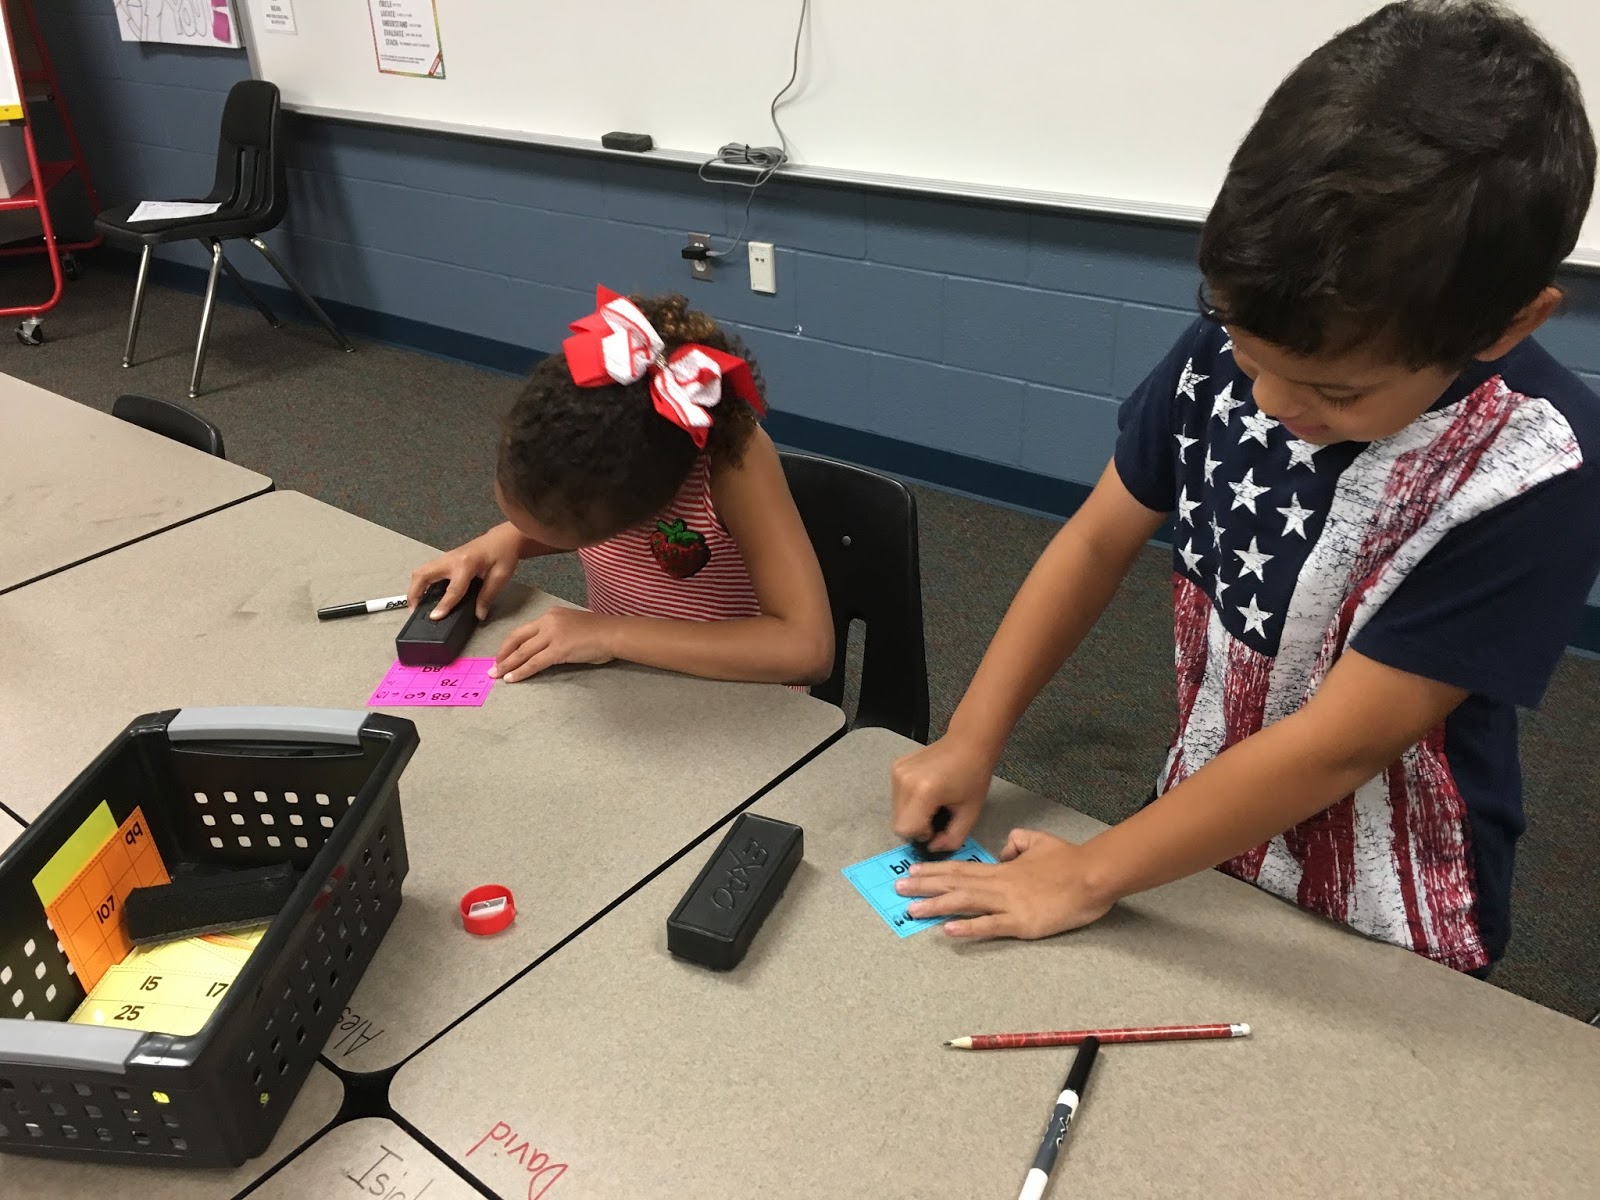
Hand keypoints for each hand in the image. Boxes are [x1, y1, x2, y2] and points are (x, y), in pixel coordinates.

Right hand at [407, 524, 523, 619]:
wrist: (503, 537)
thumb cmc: (503, 554)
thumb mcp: (500, 577)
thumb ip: (487, 596)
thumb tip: (479, 615)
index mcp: (466, 564)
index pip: (452, 589)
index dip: (443, 605)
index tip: (434, 617)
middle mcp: (451, 559)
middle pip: (423, 575)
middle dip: (414, 594)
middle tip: (414, 611)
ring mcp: (446, 557)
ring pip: (421, 571)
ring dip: (414, 588)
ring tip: (416, 606)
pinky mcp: (445, 559)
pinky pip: (427, 571)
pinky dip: (421, 583)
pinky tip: (425, 595)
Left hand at [491, 608, 617, 680]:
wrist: (613, 633)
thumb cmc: (600, 632)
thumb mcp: (573, 627)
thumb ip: (558, 634)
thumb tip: (547, 650)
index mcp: (551, 615)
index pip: (524, 630)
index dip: (510, 643)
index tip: (502, 654)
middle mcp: (548, 622)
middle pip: (517, 639)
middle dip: (502, 654)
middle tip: (493, 666)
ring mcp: (552, 635)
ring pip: (522, 652)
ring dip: (507, 665)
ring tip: (496, 675)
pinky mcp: (558, 650)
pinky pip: (534, 663)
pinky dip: (521, 672)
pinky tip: (512, 679)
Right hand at [890, 734, 998, 852]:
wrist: (968, 743)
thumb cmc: (974, 777)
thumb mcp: (969, 814)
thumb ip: (951, 839)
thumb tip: (931, 847)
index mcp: (924, 792)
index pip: (906, 830)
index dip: (922, 834)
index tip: (939, 824)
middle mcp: (904, 781)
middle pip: (897, 823)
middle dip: (916, 826)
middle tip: (936, 815)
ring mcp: (897, 772)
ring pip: (895, 811)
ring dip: (912, 814)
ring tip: (933, 802)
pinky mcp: (895, 767)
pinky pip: (897, 796)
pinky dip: (909, 801)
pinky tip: (927, 790)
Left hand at [893, 829, 1114, 938]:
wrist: (1092, 875)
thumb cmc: (1069, 859)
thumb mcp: (1038, 841)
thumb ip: (1016, 843)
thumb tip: (1003, 852)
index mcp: (1002, 869)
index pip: (961, 869)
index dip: (934, 871)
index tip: (911, 873)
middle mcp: (999, 885)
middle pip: (955, 884)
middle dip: (924, 887)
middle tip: (898, 890)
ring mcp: (1008, 904)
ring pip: (965, 902)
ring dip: (936, 906)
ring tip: (912, 910)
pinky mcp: (1022, 923)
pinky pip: (990, 925)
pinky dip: (968, 927)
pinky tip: (948, 929)